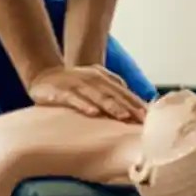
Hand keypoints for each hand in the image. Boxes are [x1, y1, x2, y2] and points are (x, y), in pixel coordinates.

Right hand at [26, 65, 146, 122]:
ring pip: (97, 96)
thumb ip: (113, 91)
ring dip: (112, 106)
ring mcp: (77, 84)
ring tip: (124, 116)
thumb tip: (135, 106)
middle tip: (143, 121)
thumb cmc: (74, 83)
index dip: (138, 104)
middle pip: (115, 94)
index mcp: (104, 78)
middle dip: (131, 107)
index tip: (152, 118)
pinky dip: (84, 105)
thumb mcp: (95, 84)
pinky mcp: (61, 91)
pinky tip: (93, 113)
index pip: (124, 93)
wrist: (44, 74)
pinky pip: (74, 99)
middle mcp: (93, 79)